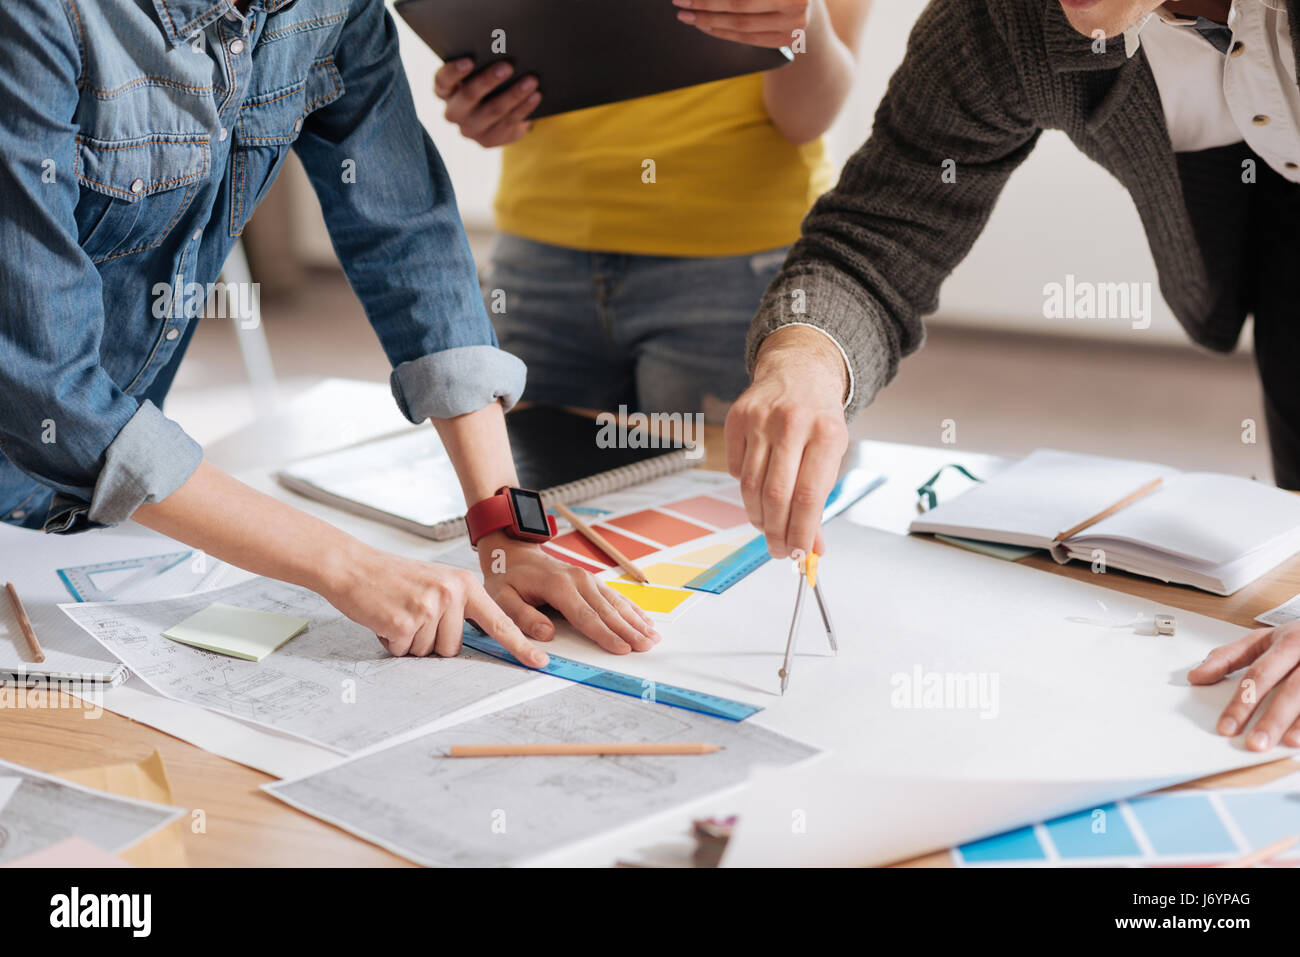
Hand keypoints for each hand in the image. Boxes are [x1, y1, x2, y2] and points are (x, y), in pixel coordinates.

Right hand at [322, 544, 549, 665]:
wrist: (353, 566)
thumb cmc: (393, 578)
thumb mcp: (436, 584)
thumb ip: (457, 608)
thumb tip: (465, 643)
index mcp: (464, 584)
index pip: (498, 620)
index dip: (520, 644)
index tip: (541, 660)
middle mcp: (452, 594)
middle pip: (453, 648)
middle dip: (430, 640)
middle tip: (411, 614)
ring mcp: (430, 607)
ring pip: (428, 652)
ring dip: (410, 641)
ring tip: (398, 613)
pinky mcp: (405, 621)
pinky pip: (405, 651)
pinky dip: (392, 641)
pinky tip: (385, 618)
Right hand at [433, 59, 540, 147]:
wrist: (497, 115)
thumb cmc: (486, 83)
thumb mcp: (478, 74)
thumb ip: (481, 64)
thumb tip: (503, 49)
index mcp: (445, 91)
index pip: (442, 81)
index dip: (454, 71)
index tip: (469, 60)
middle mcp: (454, 112)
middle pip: (468, 96)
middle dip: (488, 80)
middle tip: (508, 66)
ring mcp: (470, 129)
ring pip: (493, 111)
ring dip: (514, 94)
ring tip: (531, 80)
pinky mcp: (488, 141)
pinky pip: (509, 123)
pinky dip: (524, 108)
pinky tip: (536, 96)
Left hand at [477, 532, 660, 654]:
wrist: (514, 552)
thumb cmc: (508, 578)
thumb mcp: (504, 598)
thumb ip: (523, 616)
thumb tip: (546, 635)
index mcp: (558, 586)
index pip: (586, 617)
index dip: (605, 635)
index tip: (622, 649)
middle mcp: (578, 580)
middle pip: (608, 611)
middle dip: (629, 631)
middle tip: (647, 647)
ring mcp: (587, 578)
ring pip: (616, 603)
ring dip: (636, 620)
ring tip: (653, 636)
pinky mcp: (590, 580)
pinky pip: (615, 595)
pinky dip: (631, 608)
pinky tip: (644, 619)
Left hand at [673, 0, 810, 47]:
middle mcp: (797, 3)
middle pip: (741, 6)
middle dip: (706, 5)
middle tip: (681, 2)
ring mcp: (795, 26)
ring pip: (742, 26)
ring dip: (710, 21)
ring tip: (689, 16)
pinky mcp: (787, 41)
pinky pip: (748, 39)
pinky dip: (724, 32)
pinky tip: (706, 26)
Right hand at [726, 325, 848, 558]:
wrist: (799, 372)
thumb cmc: (819, 420)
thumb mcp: (833, 454)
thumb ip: (822, 501)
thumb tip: (813, 548)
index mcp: (826, 434)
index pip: (809, 497)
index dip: (801, 532)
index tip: (799, 555)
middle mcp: (792, 424)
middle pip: (776, 495)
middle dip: (776, 532)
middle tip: (779, 550)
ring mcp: (761, 419)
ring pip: (751, 486)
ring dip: (758, 517)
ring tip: (768, 528)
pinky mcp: (737, 418)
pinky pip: (736, 469)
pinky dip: (746, 489)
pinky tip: (758, 489)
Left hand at [1188, 621, 1299, 750]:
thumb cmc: (1299, 638)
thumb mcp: (1264, 639)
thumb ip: (1229, 657)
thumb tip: (1196, 676)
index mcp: (1287, 641)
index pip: (1259, 674)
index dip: (1242, 702)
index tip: (1226, 727)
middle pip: (1290, 690)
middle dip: (1271, 719)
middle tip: (1254, 743)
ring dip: (1298, 724)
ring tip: (1284, 744)